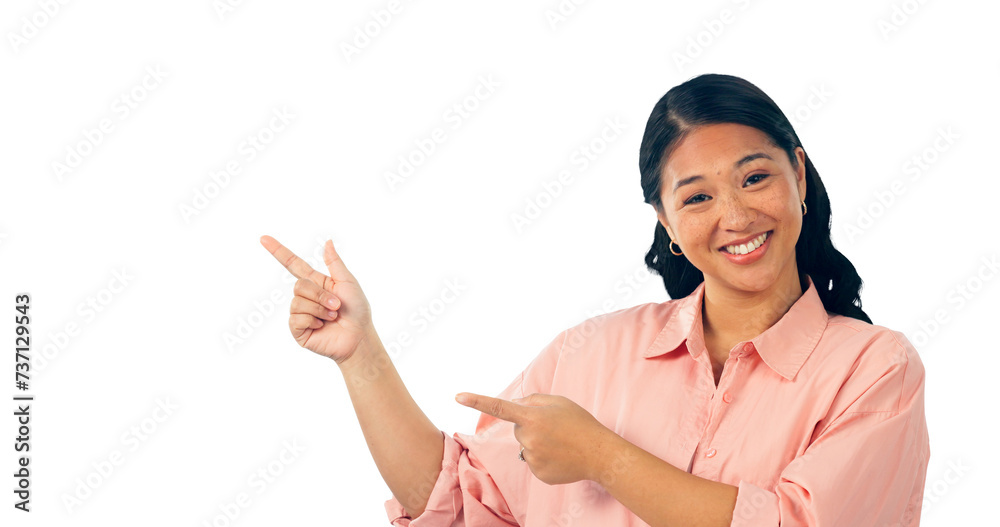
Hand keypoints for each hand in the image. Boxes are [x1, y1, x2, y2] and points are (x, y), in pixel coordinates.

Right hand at [260, 235, 373, 364]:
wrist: (359, 337)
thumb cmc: (357, 311)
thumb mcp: (348, 282)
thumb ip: (335, 263)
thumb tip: (328, 242)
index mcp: (316, 283)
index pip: (293, 265)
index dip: (279, 251)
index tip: (263, 238)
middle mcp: (306, 297)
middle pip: (299, 286)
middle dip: (320, 295)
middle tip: (337, 306)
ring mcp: (300, 314)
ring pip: (297, 302)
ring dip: (319, 309)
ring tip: (332, 317)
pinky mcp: (298, 330)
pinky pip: (296, 319)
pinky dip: (312, 321)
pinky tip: (321, 327)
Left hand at [454, 392, 614, 484]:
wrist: (599, 454)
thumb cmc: (580, 424)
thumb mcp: (558, 402)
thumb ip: (533, 401)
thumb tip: (514, 406)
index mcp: (532, 416)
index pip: (498, 407)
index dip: (476, 401)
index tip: (457, 396)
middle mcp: (528, 438)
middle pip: (518, 429)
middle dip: (531, 426)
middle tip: (555, 428)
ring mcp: (532, 458)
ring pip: (525, 446)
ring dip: (537, 443)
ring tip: (560, 443)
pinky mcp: (538, 474)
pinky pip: (533, 461)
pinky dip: (544, 458)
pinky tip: (560, 456)